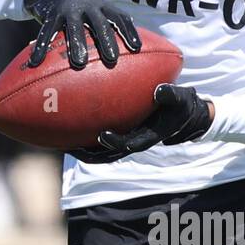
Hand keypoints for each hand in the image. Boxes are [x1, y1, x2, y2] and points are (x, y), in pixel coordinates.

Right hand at [22, 0, 141, 68]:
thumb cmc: (84, 12)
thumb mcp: (99, 14)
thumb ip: (113, 29)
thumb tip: (136, 55)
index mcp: (103, 7)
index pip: (119, 17)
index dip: (129, 31)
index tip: (137, 47)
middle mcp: (88, 6)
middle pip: (99, 23)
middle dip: (106, 40)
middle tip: (112, 59)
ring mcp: (69, 10)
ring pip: (74, 28)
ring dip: (77, 44)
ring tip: (80, 63)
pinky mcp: (51, 14)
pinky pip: (47, 32)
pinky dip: (42, 47)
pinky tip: (37, 61)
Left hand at [75, 84, 213, 163]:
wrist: (182, 113)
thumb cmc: (180, 104)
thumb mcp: (181, 98)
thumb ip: (171, 95)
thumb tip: (158, 90)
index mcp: (149, 136)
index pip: (130, 144)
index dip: (116, 142)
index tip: (102, 136)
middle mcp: (135, 140)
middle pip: (109, 154)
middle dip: (90, 153)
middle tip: (71, 147)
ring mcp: (127, 139)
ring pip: (102, 152)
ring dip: (84, 150)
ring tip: (62, 144)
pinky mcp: (121, 133)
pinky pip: (100, 139)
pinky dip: (85, 136)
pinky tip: (69, 127)